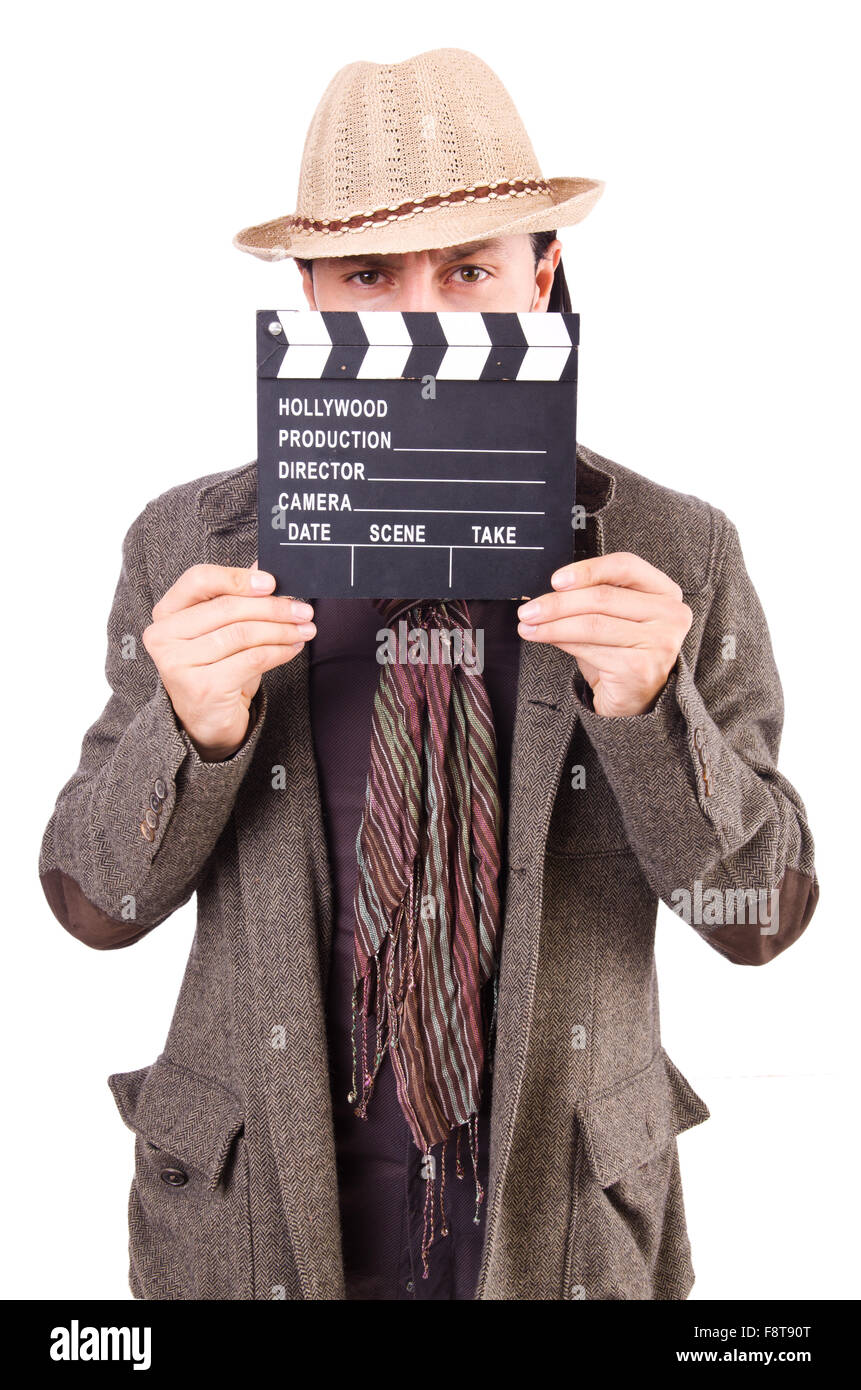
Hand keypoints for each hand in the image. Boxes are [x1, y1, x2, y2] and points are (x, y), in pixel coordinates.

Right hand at [142, 563, 314, 759]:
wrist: (208, 722)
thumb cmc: (216, 669)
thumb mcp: (223, 630)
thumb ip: (237, 598)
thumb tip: (263, 568)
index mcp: (166, 614)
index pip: (198, 579)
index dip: (237, 577)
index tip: (272, 582)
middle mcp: (164, 637)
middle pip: (228, 608)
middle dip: (273, 607)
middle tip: (303, 609)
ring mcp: (180, 664)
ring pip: (243, 633)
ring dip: (282, 630)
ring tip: (304, 629)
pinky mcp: (203, 687)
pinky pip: (252, 659)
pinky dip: (279, 651)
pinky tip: (293, 648)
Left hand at [516, 552, 691, 716]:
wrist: (636, 700)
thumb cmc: (623, 652)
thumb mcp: (612, 617)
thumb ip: (592, 598)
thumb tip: (550, 594)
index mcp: (666, 591)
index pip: (625, 566)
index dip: (587, 570)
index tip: (555, 580)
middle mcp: (670, 614)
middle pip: (603, 597)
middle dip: (558, 603)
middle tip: (529, 610)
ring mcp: (659, 642)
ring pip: (592, 624)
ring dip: (553, 624)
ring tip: (528, 625)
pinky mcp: (640, 667)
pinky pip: (590, 648)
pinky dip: (561, 641)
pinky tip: (544, 638)